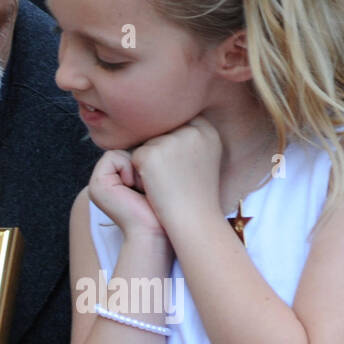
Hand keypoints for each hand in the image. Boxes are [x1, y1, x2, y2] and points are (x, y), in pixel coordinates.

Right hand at [88, 149, 167, 244]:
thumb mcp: (158, 179)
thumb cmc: (162, 210)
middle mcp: (105, 179)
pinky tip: (133, 187)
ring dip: (137, 166)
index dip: (149, 159)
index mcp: (117, 178)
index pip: (134, 151)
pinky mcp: (97, 184)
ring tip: (142, 187)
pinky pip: (114, 157)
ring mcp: (98, 182)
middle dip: (143, 162)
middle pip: (127, 149)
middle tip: (151, 183)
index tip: (157, 179)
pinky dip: (128, 169)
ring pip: (121, 151)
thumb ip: (151, 157)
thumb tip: (160, 133)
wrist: (155, 232)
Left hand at [130, 117, 222, 232]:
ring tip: (169, 184)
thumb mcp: (204, 158)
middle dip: (162, 154)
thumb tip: (170, 122)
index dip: (176, 147)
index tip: (183, 168)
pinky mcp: (151, 155)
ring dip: (151, 164)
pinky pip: (135, 157)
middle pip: (162, 132)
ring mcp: (171, 142)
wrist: (193, 221)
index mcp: (207, 130)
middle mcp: (191, 130)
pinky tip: (156, 188)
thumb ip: (191, 136)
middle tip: (176, 179)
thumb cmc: (197, 194)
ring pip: (148, 144)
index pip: (180, 124)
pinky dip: (140, 174)